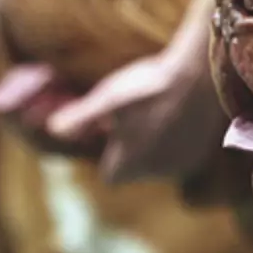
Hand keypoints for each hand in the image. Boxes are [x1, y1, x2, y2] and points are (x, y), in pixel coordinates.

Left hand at [45, 43, 226, 182]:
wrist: (198, 77)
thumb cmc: (147, 87)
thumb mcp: (107, 98)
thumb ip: (81, 118)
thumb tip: (52, 130)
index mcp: (127, 166)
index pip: (111, 175)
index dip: (110, 155)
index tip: (112, 132)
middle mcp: (154, 174)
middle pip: (135, 170)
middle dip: (133, 151)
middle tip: (136, 117)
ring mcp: (180, 167)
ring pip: (158, 163)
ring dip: (155, 145)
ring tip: (158, 112)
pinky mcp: (200, 156)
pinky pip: (180, 155)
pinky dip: (177, 141)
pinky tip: (178, 114)